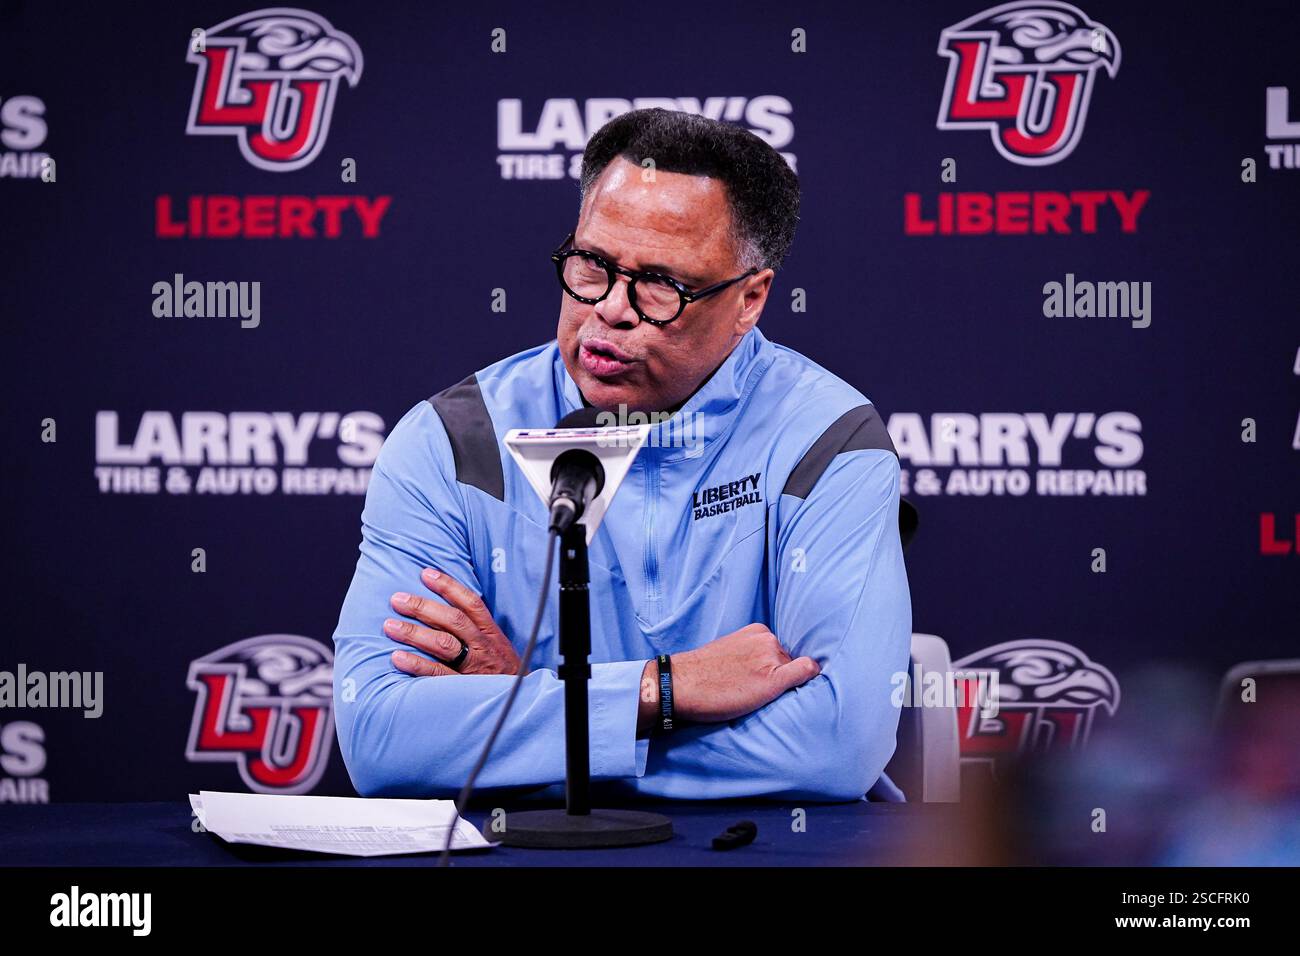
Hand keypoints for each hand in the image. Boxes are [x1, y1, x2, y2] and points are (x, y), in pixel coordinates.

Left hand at [384, 568, 521, 676]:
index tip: (426, 574)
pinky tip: (398, 657)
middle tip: (397, 600)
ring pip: (443, 644)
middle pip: (453, 620)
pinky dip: (417, 664)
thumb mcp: (497, 645)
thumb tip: (445, 609)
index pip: (471, 603)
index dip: (448, 586)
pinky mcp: (463, 687)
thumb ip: (476, 629)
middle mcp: (483, 646)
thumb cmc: (502, 671)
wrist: (520, 701)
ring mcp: (473, 666)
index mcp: (491, 632)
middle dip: (423, 608)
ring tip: (390, 626)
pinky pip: (437, 673)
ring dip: (414, 633)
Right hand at [637, 624, 820, 732]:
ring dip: (786, 685)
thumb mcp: (729, 651)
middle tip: (758, 693)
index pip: (781, 652)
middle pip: (789, 662)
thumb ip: (750, 653)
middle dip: (781, 676)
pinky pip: (806, 672)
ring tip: (759, 698)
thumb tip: (762, 668)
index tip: (766, 681)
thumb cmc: (701, 674)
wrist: (681, 684)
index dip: (776, 669)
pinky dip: (810, 677)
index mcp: (757, 631)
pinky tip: (806, 687)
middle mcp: (767, 640)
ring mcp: (771, 658)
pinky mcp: (773, 679)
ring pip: (795, 672)